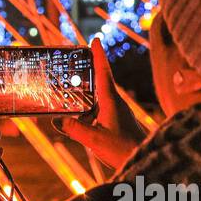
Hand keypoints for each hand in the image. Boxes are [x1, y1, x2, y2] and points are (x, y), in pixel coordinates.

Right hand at [53, 37, 148, 170]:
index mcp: (111, 100)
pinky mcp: (115, 122)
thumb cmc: (124, 149)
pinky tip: (76, 116)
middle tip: (74, 60)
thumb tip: (57, 120)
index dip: (98, 55)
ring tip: (68, 88)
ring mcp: (115, 112)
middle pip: (99, 81)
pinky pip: (97, 110)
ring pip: (96, 97)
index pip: (103, 72)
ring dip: (84, 92)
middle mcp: (114, 103)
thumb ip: (74, 129)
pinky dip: (86, 109)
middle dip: (87, 70)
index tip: (95, 40)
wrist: (144, 159)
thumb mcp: (94, 139)